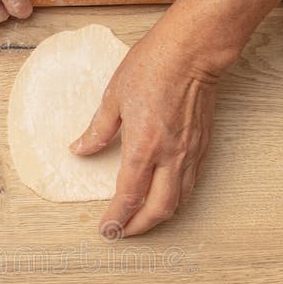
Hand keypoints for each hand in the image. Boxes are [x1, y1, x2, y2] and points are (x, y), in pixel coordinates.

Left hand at [71, 7, 227, 237]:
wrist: (193, 50)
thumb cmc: (153, 66)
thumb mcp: (114, 97)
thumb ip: (97, 130)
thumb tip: (80, 150)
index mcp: (143, 146)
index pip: (128, 196)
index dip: (116, 219)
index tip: (106, 230)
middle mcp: (169, 156)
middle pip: (157, 209)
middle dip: (139, 228)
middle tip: (122, 233)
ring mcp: (189, 153)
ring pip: (178, 201)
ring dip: (158, 217)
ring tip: (141, 221)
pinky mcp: (202, 146)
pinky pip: (190, 184)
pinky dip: (175, 199)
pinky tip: (164, 198)